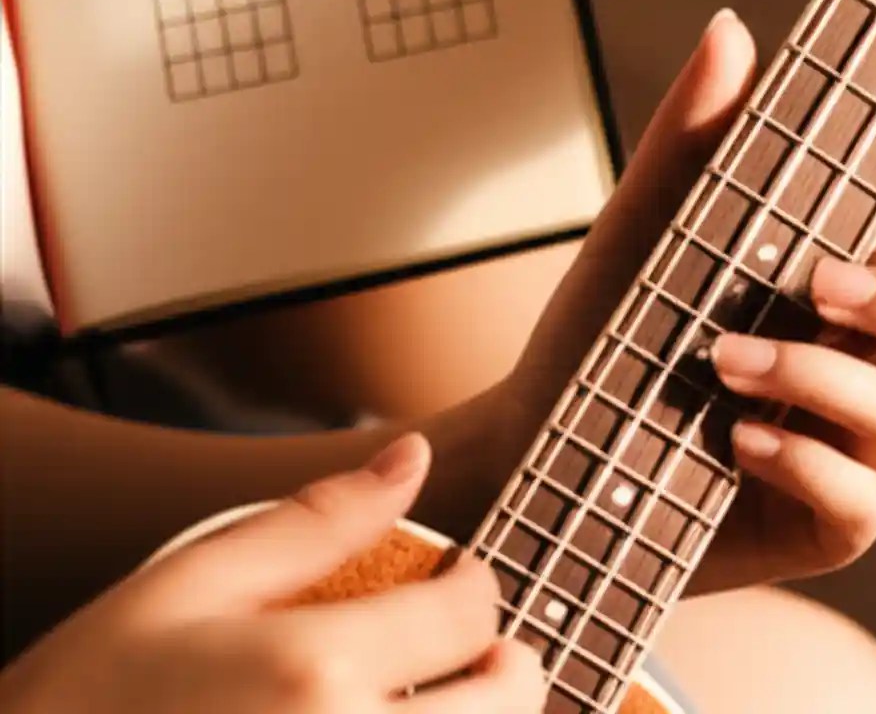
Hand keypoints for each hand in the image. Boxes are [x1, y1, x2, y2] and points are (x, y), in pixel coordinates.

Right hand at [0, 434, 545, 713]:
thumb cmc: (94, 695)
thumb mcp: (193, 583)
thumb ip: (317, 520)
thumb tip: (411, 457)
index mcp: (316, 669)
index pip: (470, 614)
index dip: (478, 583)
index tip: (459, 579)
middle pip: (510, 702)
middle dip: (507, 664)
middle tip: (467, 646)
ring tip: (443, 694)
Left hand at [504, 12, 875, 592]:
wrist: (537, 445)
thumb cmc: (603, 340)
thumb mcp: (642, 237)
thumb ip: (692, 146)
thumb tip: (731, 33)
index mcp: (829, 311)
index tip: (832, 249)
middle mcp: (851, 380)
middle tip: (819, 287)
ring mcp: (838, 456)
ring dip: (824, 381)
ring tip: (724, 361)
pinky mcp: (813, 527)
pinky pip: (864, 506)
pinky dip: (812, 465)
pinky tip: (741, 440)